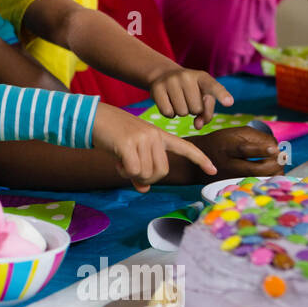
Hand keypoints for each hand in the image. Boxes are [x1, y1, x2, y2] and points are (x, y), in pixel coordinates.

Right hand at [91, 104, 216, 191]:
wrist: (94, 117)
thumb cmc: (113, 134)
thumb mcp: (130, 150)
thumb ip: (140, 168)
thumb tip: (144, 189)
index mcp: (159, 135)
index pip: (186, 147)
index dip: (200, 159)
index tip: (213, 170)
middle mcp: (154, 136)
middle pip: (162, 171)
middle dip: (147, 179)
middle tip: (132, 173)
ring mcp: (142, 138)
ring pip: (147, 173)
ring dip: (134, 176)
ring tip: (122, 164)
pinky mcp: (128, 143)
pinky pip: (133, 170)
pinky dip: (125, 172)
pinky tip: (117, 163)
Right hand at [145, 66, 233, 128]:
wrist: (164, 75)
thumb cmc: (189, 90)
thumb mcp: (202, 96)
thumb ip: (206, 113)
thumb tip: (197, 126)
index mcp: (202, 77)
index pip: (214, 87)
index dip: (222, 95)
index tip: (229, 103)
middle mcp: (186, 76)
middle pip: (196, 109)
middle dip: (193, 110)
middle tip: (188, 100)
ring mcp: (170, 81)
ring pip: (182, 113)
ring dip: (182, 112)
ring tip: (179, 101)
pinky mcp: (157, 88)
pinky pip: (168, 113)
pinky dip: (170, 114)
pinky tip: (170, 105)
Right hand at [172, 127, 282, 182]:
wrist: (201, 158)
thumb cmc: (222, 142)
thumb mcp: (235, 133)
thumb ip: (257, 137)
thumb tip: (276, 148)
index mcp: (228, 148)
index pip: (245, 149)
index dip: (261, 149)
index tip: (275, 149)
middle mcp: (229, 166)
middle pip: (256, 169)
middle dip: (275, 163)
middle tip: (281, 156)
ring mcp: (233, 179)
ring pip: (260, 179)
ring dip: (275, 171)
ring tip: (277, 163)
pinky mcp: (237, 187)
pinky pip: (259, 184)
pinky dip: (269, 178)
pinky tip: (271, 172)